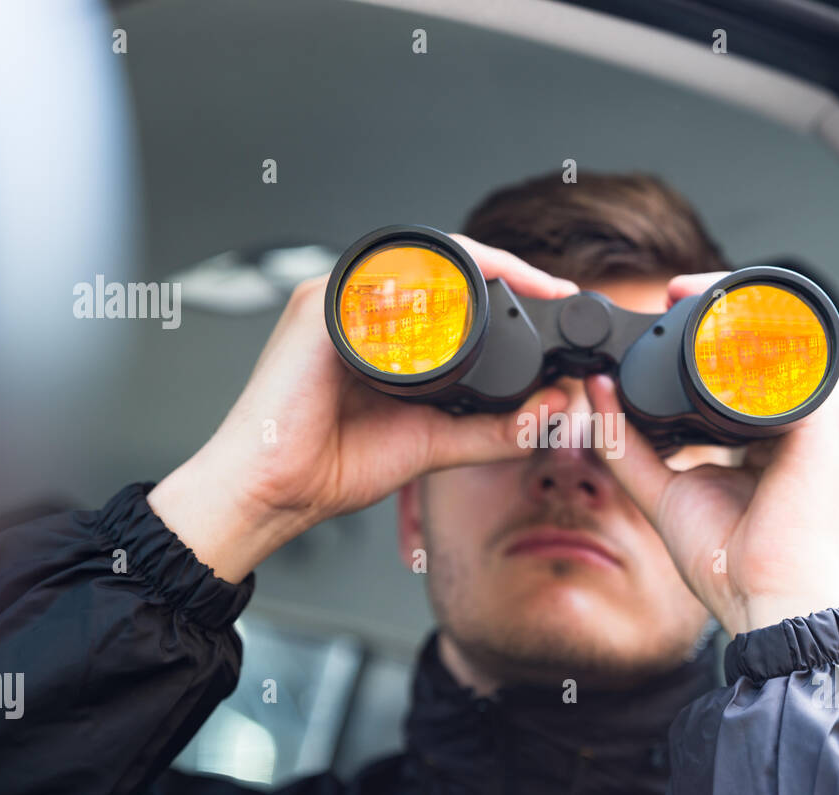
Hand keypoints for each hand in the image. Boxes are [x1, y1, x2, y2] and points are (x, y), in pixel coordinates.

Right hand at [147, 236, 576, 582]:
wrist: (277, 492)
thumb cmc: (334, 464)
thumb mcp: (438, 442)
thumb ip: (496, 428)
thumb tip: (554, 407)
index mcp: (386, 329)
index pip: (455, 287)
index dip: (512, 284)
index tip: (561, 300)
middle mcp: (361, 305)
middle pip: (443, 264)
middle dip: (508, 269)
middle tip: (556, 291)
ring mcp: (337, 299)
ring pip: (419, 259)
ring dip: (482, 266)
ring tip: (531, 288)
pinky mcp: (318, 307)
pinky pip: (383, 277)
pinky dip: (431, 281)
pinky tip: (472, 297)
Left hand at [585, 272, 838, 635]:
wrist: (765, 601)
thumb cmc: (729, 561)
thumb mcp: (660, 491)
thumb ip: (626, 443)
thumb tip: (596, 390)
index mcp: (764, 438)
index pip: (737, 370)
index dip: (700, 338)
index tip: (658, 317)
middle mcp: (794, 422)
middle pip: (764, 345)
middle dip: (718, 312)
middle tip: (670, 294)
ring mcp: (817, 418)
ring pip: (785, 337)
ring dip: (737, 307)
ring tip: (687, 292)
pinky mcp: (825, 421)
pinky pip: (801, 355)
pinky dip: (761, 328)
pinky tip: (719, 314)